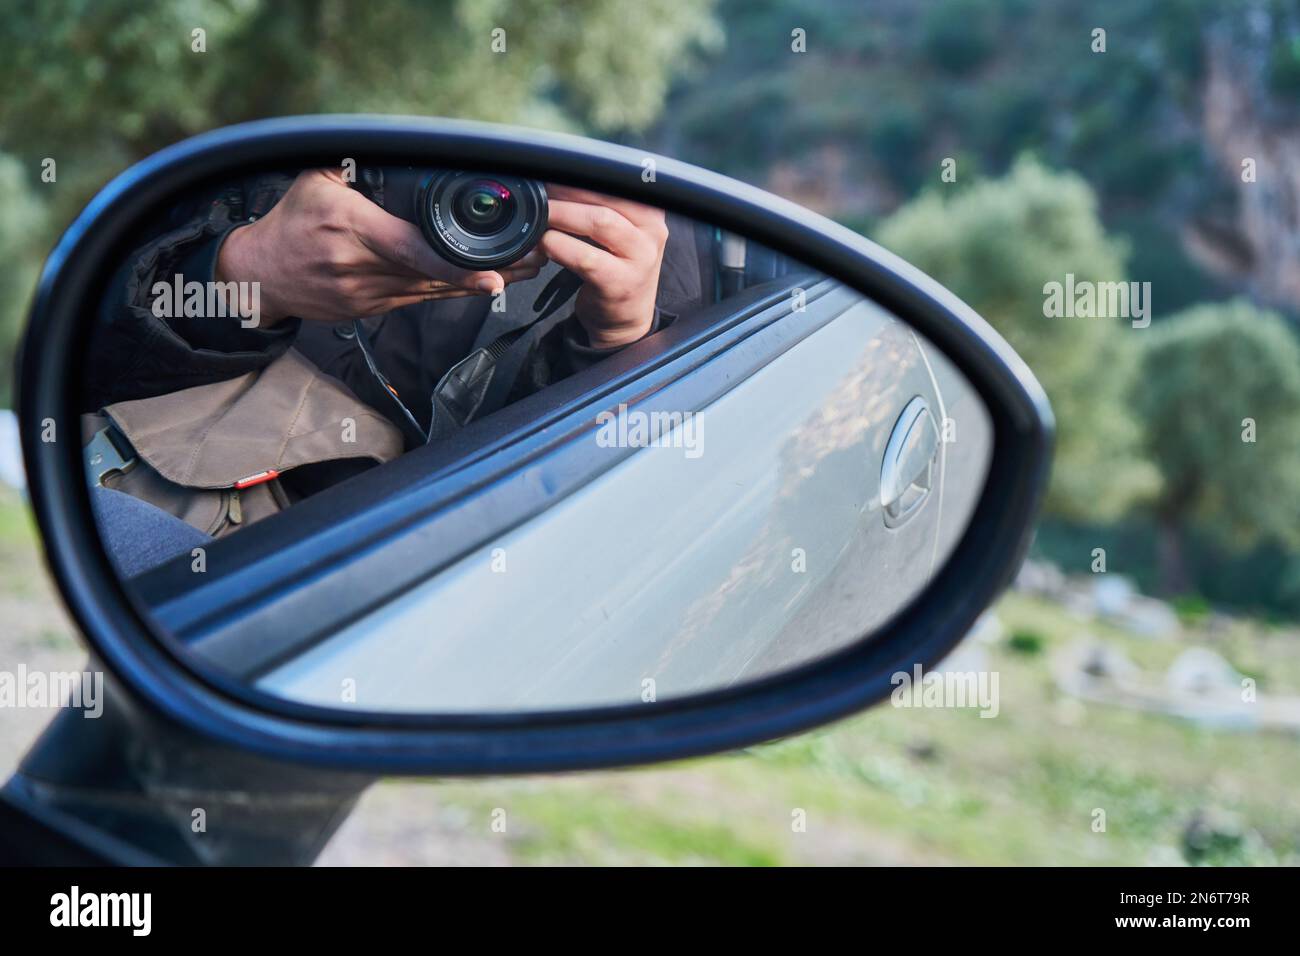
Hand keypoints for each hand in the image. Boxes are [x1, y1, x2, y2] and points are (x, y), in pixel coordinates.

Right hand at [215, 168, 545, 325]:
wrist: (259, 276)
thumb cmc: (290, 222)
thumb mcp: (314, 181)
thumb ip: (358, 167)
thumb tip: (402, 150)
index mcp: (350, 227)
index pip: (411, 251)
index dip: (455, 267)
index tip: (494, 274)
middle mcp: (361, 265)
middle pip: (435, 275)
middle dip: (488, 270)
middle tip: (533, 258)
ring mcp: (367, 294)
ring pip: (435, 292)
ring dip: (480, 282)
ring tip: (525, 268)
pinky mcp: (372, 310)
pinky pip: (420, 300)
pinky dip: (455, 292)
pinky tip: (487, 282)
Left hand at [540, 185, 668, 348]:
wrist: (625, 318)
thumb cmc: (615, 268)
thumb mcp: (619, 232)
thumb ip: (600, 206)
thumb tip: (559, 178)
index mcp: (651, 211)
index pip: (615, 182)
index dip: (580, 175)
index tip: (553, 173)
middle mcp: (652, 230)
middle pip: (607, 197)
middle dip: (568, 192)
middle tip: (540, 193)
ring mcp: (641, 258)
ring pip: (599, 221)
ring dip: (563, 215)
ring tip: (540, 216)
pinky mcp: (621, 283)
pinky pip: (587, 258)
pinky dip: (561, 247)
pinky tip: (546, 244)